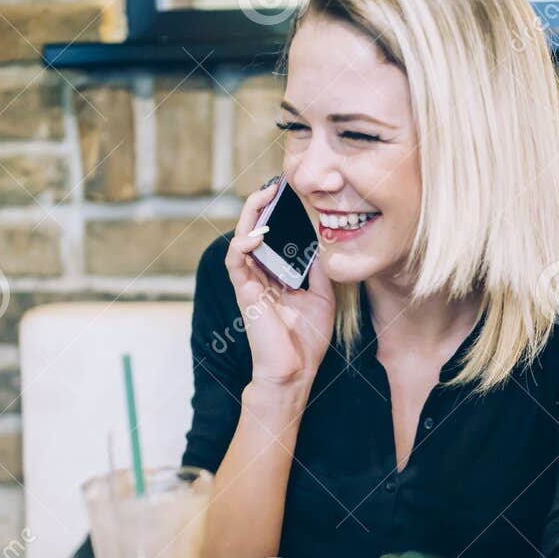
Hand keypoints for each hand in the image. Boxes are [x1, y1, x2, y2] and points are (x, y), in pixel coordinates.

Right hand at [226, 178, 337, 390]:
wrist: (295, 372)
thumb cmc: (306, 342)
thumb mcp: (323, 298)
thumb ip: (319, 271)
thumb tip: (323, 244)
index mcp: (276, 277)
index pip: (272, 238)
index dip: (277, 215)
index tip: (289, 194)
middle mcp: (260, 277)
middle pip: (254, 232)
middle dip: (261, 206)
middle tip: (275, 185)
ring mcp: (250, 284)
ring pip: (241, 239)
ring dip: (250, 215)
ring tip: (264, 196)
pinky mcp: (245, 293)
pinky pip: (235, 261)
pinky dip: (242, 243)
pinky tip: (257, 233)